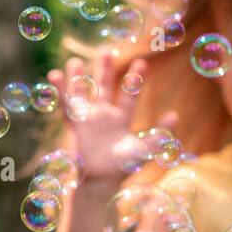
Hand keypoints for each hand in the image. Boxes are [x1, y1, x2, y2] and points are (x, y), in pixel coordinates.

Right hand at [46, 54, 175, 186]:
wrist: (103, 181)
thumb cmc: (124, 167)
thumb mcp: (146, 149)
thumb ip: (160, 133)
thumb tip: (176, 115)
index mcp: (121, 120)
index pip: (128, 96)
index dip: (135, 81)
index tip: (142, 62)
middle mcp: (104, 117)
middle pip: (104, 89)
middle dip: (105, 71)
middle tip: (106, 51)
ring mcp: (88, 120)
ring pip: (82, 94)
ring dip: (78, 78)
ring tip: (73, 61)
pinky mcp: (76, 125)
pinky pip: (67, 105)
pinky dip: (61, 91)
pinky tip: (55, 75)